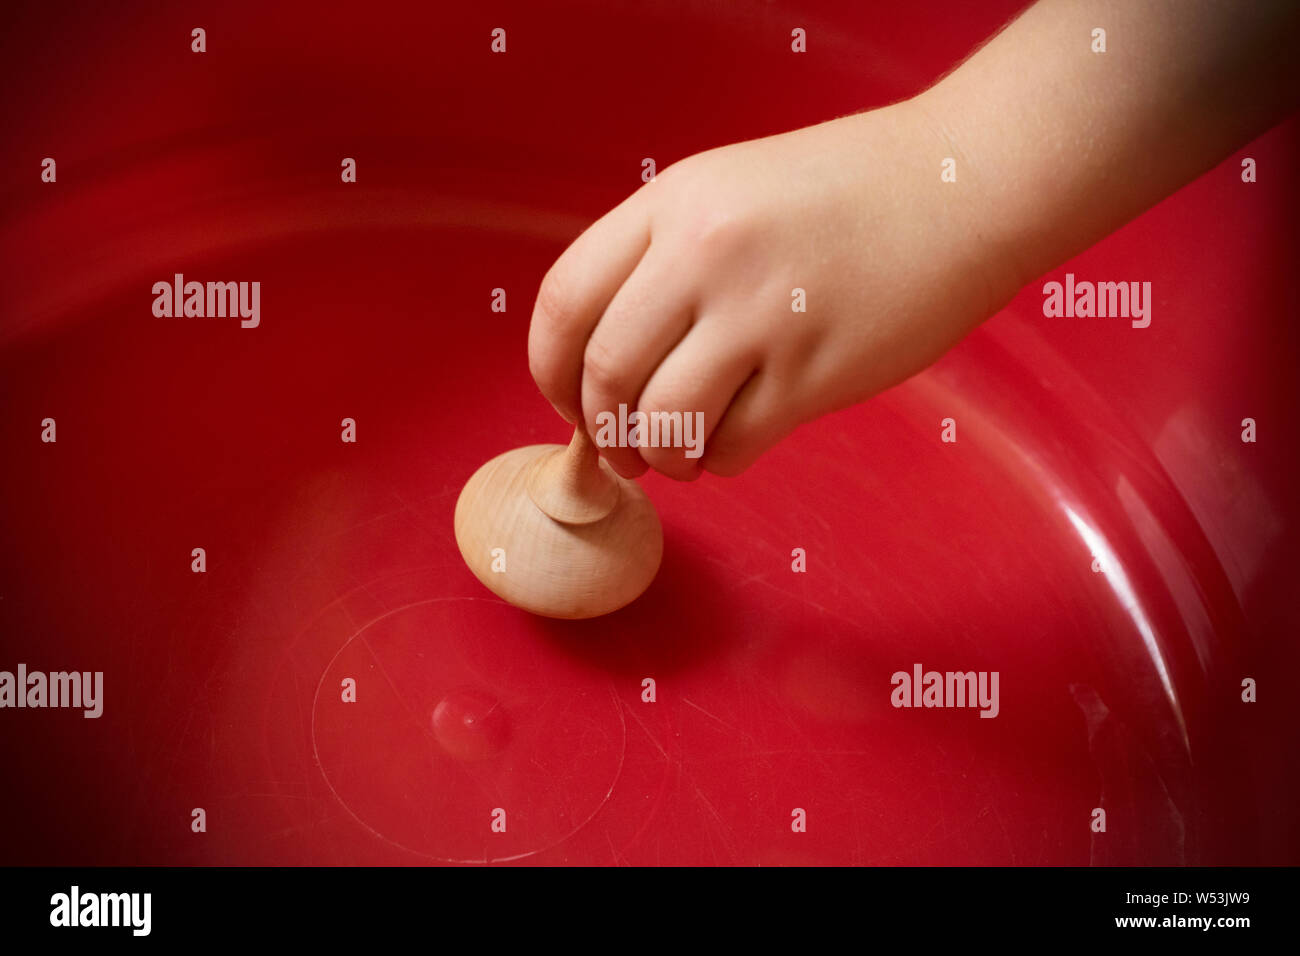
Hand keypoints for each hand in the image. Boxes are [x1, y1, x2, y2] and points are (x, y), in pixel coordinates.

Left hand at [528, 100, 1018, 479]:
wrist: (961, 190)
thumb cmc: (845, 194)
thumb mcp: (730, 191)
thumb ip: (660, 261)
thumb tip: (601, 366)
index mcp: (674, 203)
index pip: (563, 301)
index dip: (550, 370)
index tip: (568, 401)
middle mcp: (707, 254)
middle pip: (606, 374)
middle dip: (602, 430)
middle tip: (622, 449)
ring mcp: (764, 315)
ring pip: (663, 424)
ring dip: (659, 458)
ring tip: (681, 453)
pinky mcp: (816, 373)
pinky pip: (731, 448)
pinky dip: (719, 460)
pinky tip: (740, 436)